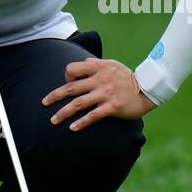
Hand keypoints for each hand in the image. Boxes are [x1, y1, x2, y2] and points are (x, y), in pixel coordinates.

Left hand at [41, 58, 156, 130]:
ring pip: (79, 103)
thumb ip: (96, 64)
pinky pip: (93, 115)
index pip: (72, 69)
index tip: (67, 85)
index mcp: (98, 68)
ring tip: (54, 120)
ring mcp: (106, 93)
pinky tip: (73, 128)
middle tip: (44, 103)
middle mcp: (100, 80)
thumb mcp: (113, 64)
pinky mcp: (112, 107)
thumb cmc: (128, 77)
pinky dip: (82, 122)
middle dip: (55, 96)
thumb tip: (84, 62)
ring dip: (64, 112)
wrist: (148, 89)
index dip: (66, 77)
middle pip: (71, 88)